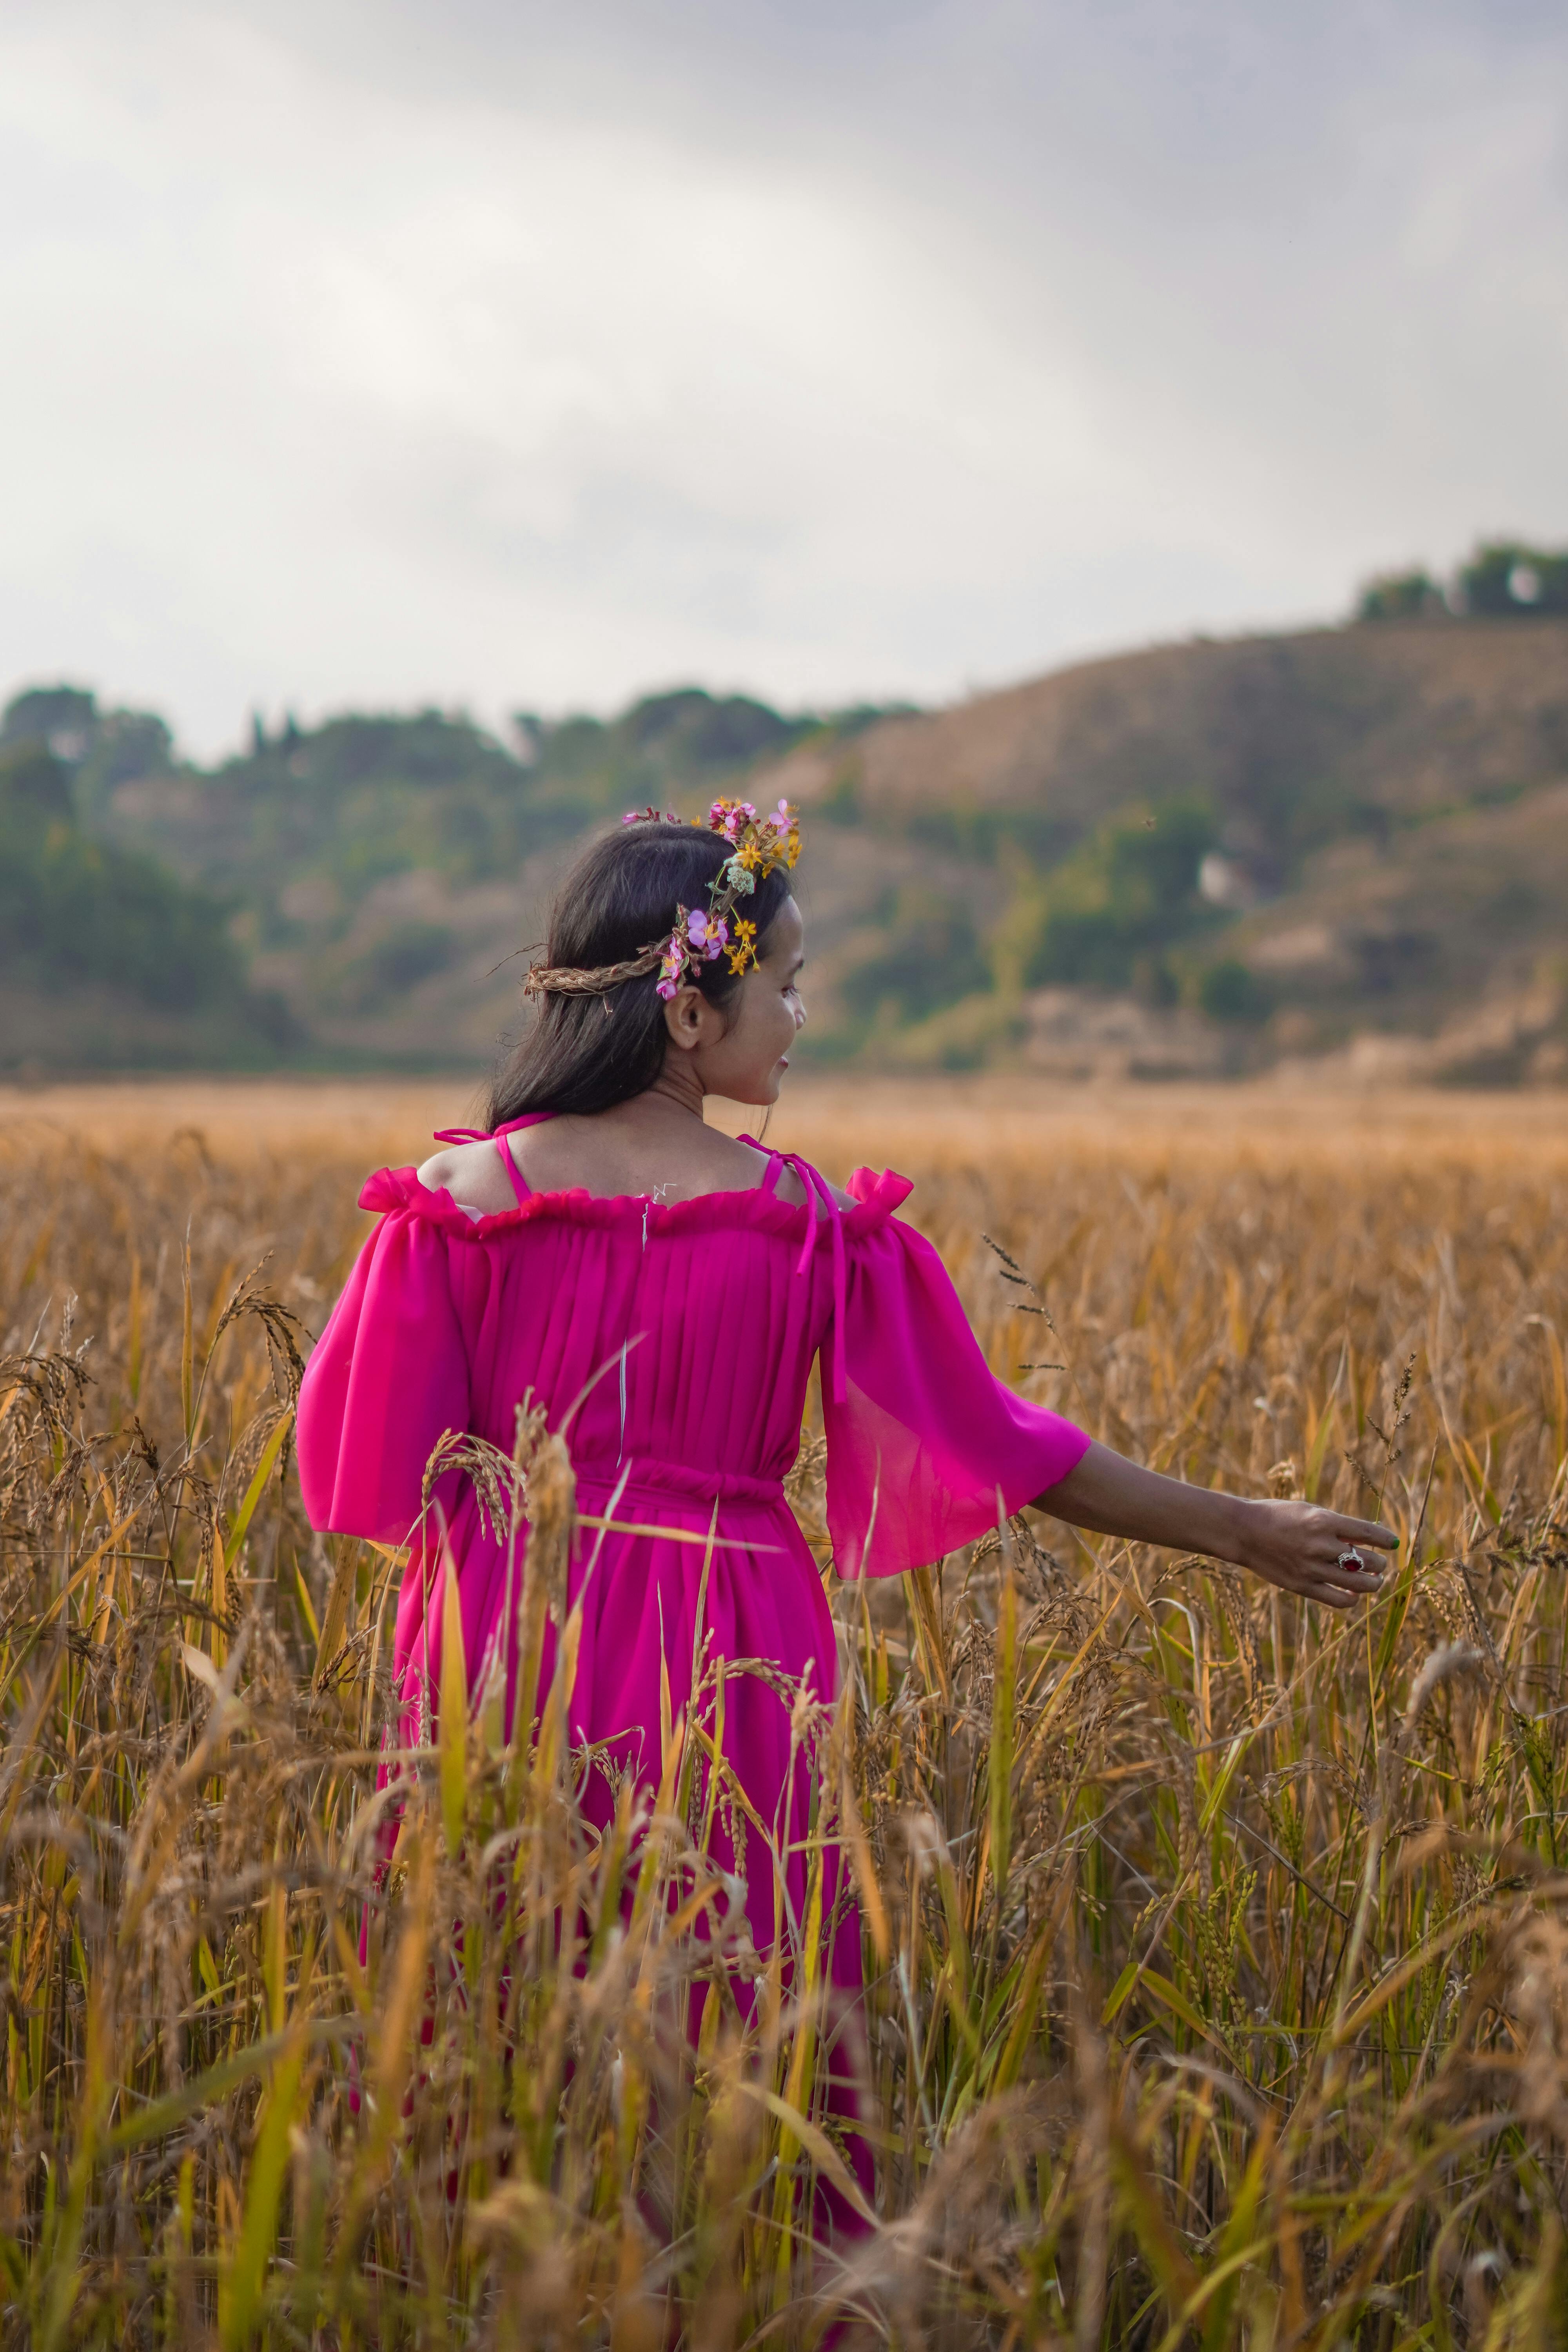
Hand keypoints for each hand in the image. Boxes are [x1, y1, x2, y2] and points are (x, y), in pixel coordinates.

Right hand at [1233, 1499, 1396, 1610]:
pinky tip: (1353, 1594)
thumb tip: (1365, 1541)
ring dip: (1373, 1582)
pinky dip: (1352, 1599)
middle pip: (1367, 1560)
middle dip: (1380, 1563)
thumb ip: (1335, 1526)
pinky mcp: (1302, 1586)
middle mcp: (1320, 1545)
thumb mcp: (1308, 1511)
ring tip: (1375, 1580)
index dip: (1385, 1539)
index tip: (1393, 1543)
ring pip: (1358, 1584)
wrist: (1243, 1532)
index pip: (1368, 1532)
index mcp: (1322, 1520)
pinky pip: (1338, 1600)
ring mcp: (1311, 1568)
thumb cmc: (1277, 1516)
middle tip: (1380, 1563)